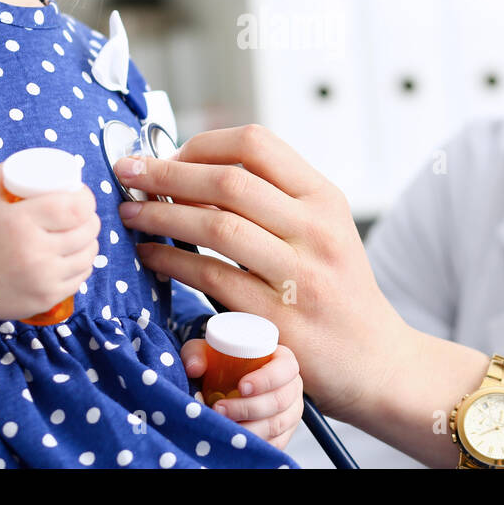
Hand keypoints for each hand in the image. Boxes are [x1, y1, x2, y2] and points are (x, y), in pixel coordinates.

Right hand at [0, 162, 99, 332]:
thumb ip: (12, 171)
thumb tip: (47, 166)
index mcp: (20, 222)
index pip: (77, 207)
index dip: (86, 198)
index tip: (79, 195)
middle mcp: (35, 252)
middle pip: (87, 230)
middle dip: (89, 218)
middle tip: (79, 214)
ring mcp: (43, 279)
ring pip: (89, 254)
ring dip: (89, 241)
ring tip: (77, 234)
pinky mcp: (46, 298)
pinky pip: (81, 277)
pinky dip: (81, 264)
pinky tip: (71, 256)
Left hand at [115, 124, 415, 422]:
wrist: (374, 359)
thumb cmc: (335, 288)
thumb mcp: (323, 228)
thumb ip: (274, 197)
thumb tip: (192, 167)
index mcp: (324, 198)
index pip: (256, 145)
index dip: (201, 144)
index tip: (167, 155)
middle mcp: (316, 231)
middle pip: (229, 183)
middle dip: (167, 175)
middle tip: (128, 174)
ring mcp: (299, 277)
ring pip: (217, 228)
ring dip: (161, 216)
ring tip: (131, 214)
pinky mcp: (278, 321)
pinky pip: (212, 279)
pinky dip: (172, 262)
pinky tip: (151, 256)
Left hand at [181, 340, 302, 449]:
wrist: (228, 386)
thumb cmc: (223, 365)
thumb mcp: (207, 353)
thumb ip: (197, 354)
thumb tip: (194, 368)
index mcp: (282, 361)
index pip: (285, 369)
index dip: (266, 379)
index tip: (241, 386)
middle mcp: (292, 387)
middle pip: (280, 400)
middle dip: (248, 408)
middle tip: (220, 408)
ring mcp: (290, 413)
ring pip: (277, 424)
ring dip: (249, 428)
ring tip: (223, 424)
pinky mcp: (284, 434)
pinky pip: (276, 443)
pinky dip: (255, 444)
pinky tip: (236, 439)